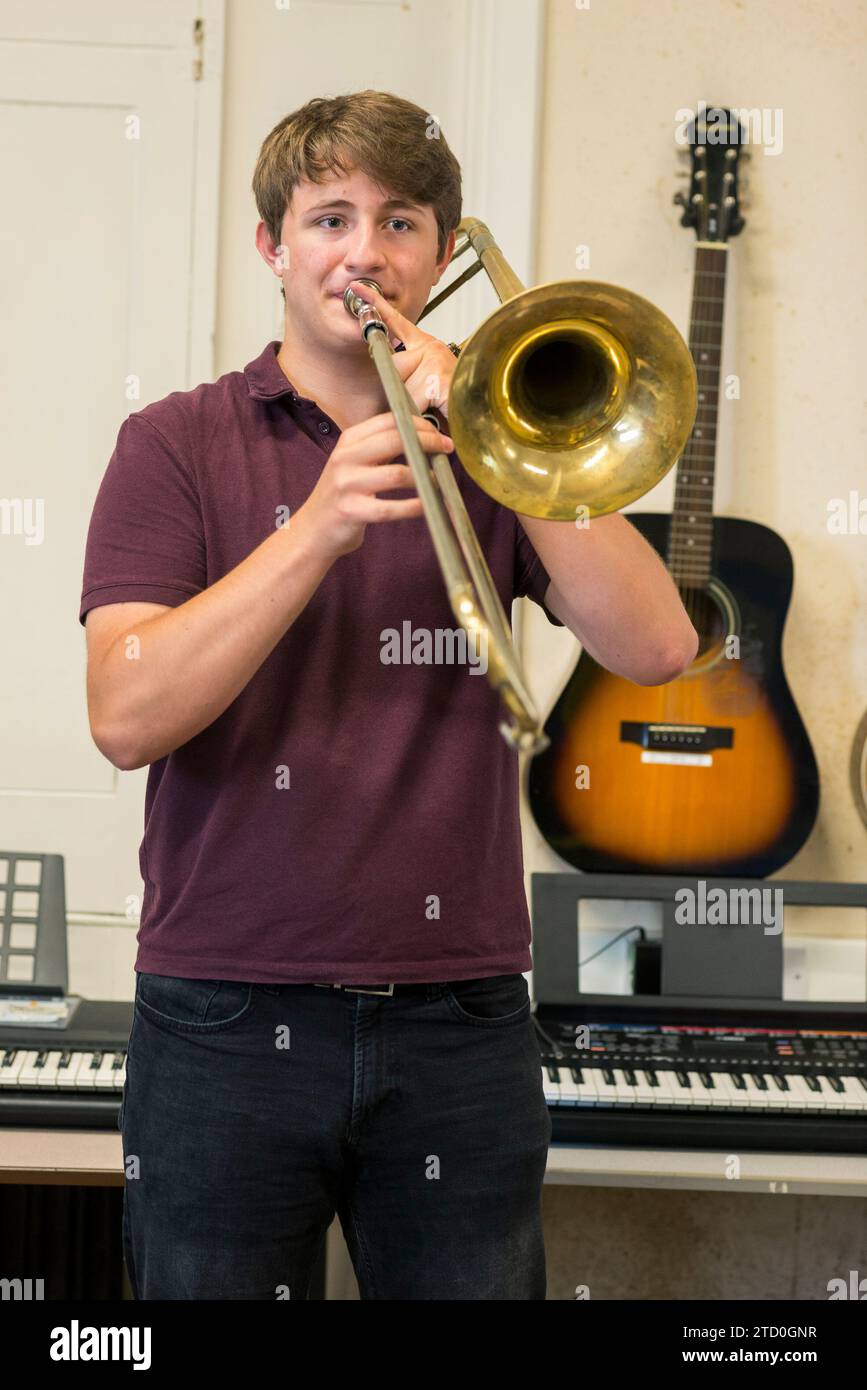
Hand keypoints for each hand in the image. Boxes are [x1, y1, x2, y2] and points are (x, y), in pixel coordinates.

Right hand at [299, 410, 453, 559]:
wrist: (313, 530)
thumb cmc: (343, 495)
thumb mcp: (354, 463)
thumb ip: (381, 448)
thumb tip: (424, 437)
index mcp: (348, 441)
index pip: (389, 421)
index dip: (419, 424)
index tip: (439, 435)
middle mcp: (345, 458)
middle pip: (395, 440)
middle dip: (428, 443)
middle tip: (447, 450)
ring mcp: (347, 485)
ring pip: (398, 475)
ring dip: (425, 478)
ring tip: (440, 481)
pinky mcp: (351, 511)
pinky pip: (391, 508)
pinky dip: (414, 507)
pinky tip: (429, 505)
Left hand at [347, 279, 456, 418]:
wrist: (480, 415)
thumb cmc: (453, 403)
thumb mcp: (424, 388)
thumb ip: (403, 381)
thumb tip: (390, 386)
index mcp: (426, 346)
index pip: (397, 322)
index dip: (376, 304)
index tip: (358, 288)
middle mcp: (432, 348)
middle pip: (393, 366)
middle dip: (403, 390)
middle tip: (426, 400)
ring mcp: (437, 360)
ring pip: (401, 388)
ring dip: (415, 406)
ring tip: (436, 408)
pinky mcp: (438, 377)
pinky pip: (413, 401)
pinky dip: (423, 413)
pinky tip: (440, 410)